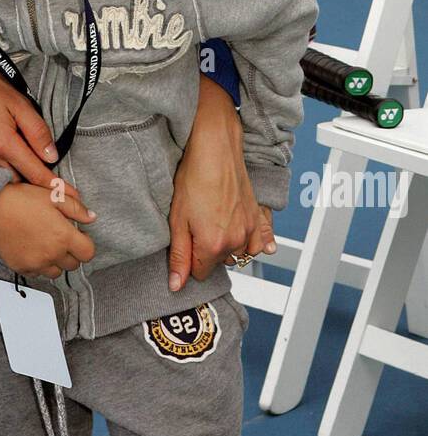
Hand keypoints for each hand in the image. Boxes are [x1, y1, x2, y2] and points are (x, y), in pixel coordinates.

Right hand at [0, 61, 74, 190]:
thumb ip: (37, 131)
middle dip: (34, 185)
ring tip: (31, 175)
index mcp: (3, 143)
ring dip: (18, 180)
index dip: (54, 186)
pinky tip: (10, 165)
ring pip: (2, 179)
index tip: (70, 196)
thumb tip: (52, 156)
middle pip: (18, 182)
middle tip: (51, 183)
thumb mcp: (18, 103)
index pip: (35, 172)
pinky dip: (2, 174)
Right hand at [0, 180, 96, 278]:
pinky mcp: (21, 267)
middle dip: (71, 252)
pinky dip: (39, 265)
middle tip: (61, 237)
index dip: (85, 244)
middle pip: (73, 265)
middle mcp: (51, 254)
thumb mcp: (53, 195)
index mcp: (63, 236)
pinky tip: (33, 248)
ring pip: (56, 272)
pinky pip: (38, 274)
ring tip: (47, 244)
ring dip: (56, 261)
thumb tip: (91, 218)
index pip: (88, 253)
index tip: (78, 236)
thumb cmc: (21, 198)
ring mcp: (35, 263)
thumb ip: (76, 208)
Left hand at [167, 75, 271, 289]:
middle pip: (218, 262)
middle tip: (197, 226)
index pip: (200, 273)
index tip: (185, 241)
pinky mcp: (257, 218)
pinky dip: (251, 242)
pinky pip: (260, 243)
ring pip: (236, 253)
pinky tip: (240, 233)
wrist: (215, 149)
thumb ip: (179, 256)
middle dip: (207, 251)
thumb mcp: (177, 219)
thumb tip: (176, 285)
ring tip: (213, 222)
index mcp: (213, 245)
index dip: (189, 259)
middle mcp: (236, 241)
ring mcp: (249, 230)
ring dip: (226, 245)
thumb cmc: (194, 177)